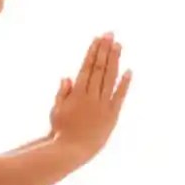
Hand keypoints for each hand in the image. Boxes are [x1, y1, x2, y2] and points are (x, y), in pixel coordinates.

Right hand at [49, 31, 131, 157]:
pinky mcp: (112, 115)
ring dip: (114, 60)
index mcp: (77, 93)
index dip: (93, 51)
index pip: (87, 66)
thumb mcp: (56, 110)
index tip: (98, 38)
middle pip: (100, 68)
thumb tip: (68, 77)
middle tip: (110, 34)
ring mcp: (102, 105)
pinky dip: (124, 83)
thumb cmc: (61, 131)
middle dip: (105, 49)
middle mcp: (91, 96)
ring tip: (118, 45)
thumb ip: (62, 93)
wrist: (71, 150)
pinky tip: (129, 70)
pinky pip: (119, 96)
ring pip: (110, 78)